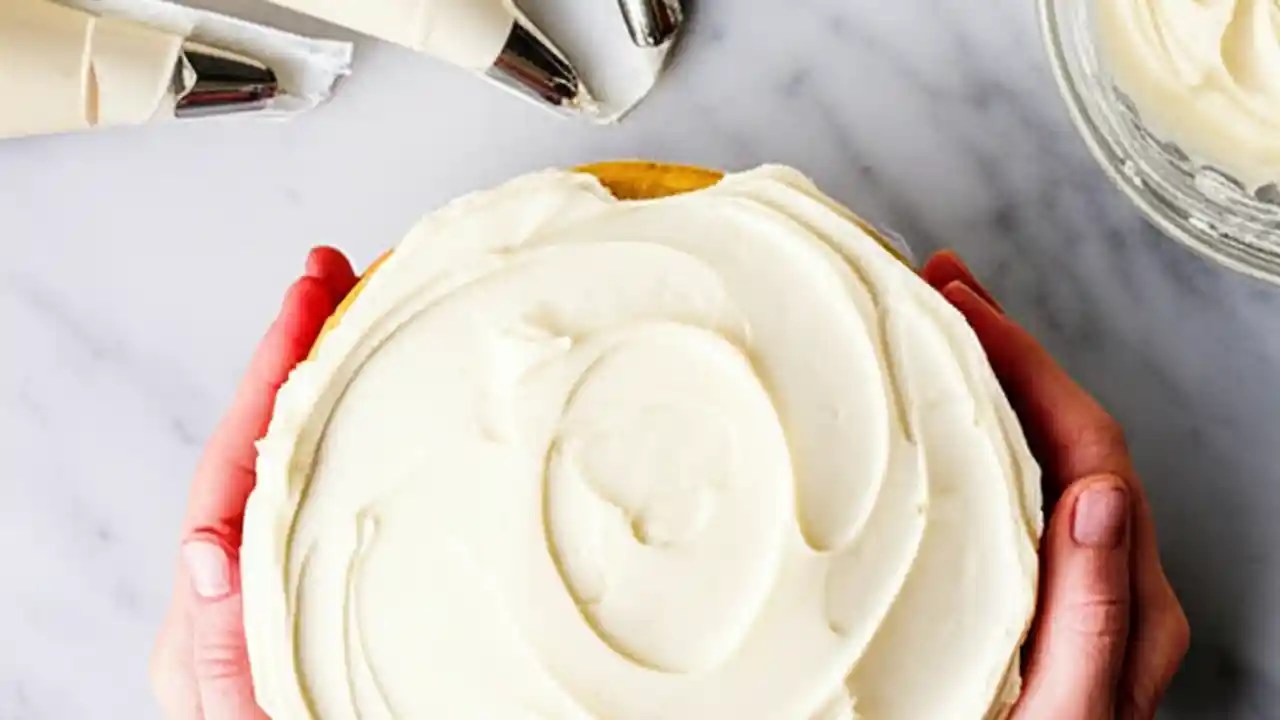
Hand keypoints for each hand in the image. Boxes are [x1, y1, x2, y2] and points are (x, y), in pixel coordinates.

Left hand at [150, 248, 357, 719]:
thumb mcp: (253, 718)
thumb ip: (224, 650)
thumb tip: (205, 550)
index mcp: (207, 620)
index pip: (235, 470)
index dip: (272, 374)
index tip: (310, 295)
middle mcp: (236, 591)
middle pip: (259, 450)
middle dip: (292, 354)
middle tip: (332, 274)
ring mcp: (280, 590)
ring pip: (298, 469)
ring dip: (325, 387)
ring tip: (359, 316)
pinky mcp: (322, 595)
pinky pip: (333, 503)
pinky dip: (357, 441)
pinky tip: (389, 411)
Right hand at [922, 252, 1189, 719]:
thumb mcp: (1066, 710)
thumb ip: (1092, 617)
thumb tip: (1104, 497)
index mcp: (1124, 596)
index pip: (1084, 445)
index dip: (1023, 361)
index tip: (957, 302)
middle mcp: (1104, 582)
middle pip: (1062, 433)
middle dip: (1002, 349)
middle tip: (937, 289)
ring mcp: (1063, 589)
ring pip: (1032, 458)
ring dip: (984, 387)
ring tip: (929, 335)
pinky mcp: (1022, 602)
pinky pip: (1004, 499)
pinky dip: (967, 442)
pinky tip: (925, 430)